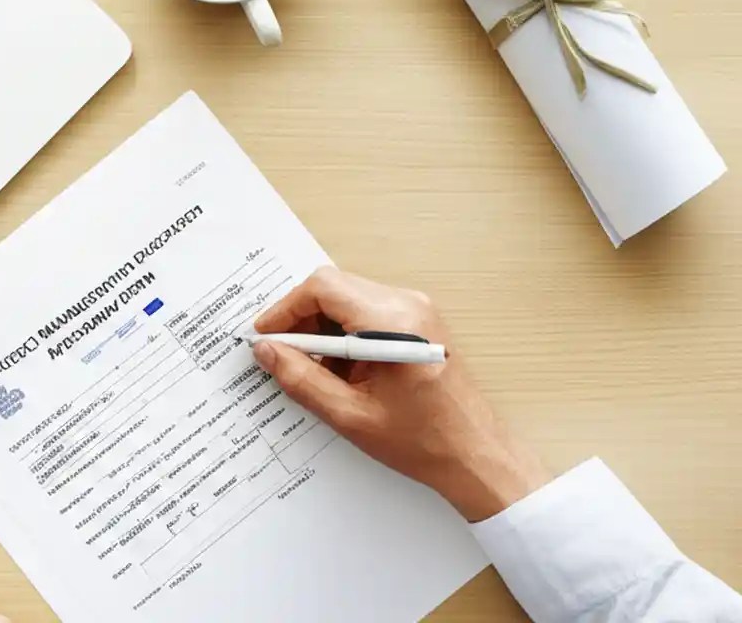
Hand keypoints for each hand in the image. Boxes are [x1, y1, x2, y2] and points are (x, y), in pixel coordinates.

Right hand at [251, 267, 550, 521]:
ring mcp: (417, 310)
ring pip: (348, 298)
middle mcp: (408, 305)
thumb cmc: (423, 441)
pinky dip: (344, 334)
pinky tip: (340, 371)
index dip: (285, 309)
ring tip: (314, 371)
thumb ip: (301, 378)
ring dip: (322, 328)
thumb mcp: (349, 415)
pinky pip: (367, 312)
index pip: (323, 288)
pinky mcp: (420, 322)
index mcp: (393, 323)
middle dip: (301, 318)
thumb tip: (266, 351)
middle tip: (282, 354)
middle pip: (334, 288)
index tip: (265, 336)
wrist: (476, 455)